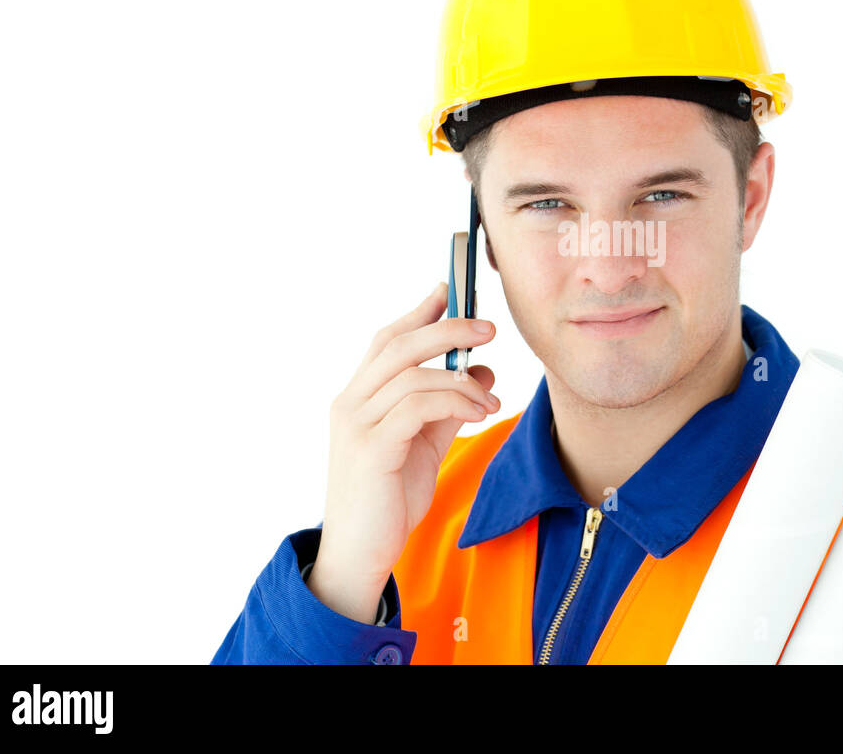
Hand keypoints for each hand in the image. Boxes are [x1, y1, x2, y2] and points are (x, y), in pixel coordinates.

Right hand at [308, 281, 498, 622]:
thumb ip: (450, 406)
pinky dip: (455, 403)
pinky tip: (479, 412)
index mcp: (359, 397)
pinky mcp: (371, 449)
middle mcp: (350, 403)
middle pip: (399, 344)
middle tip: (489, 328)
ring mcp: (356, 425)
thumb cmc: (389, 498)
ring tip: (492, 399)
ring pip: (412, 375)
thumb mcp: (426, 443)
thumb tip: (484, 371)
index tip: (451, 288)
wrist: (361, 554)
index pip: (388, 339)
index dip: (419, 310)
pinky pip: (417, 408)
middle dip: (447, 329)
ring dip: (462, 379)